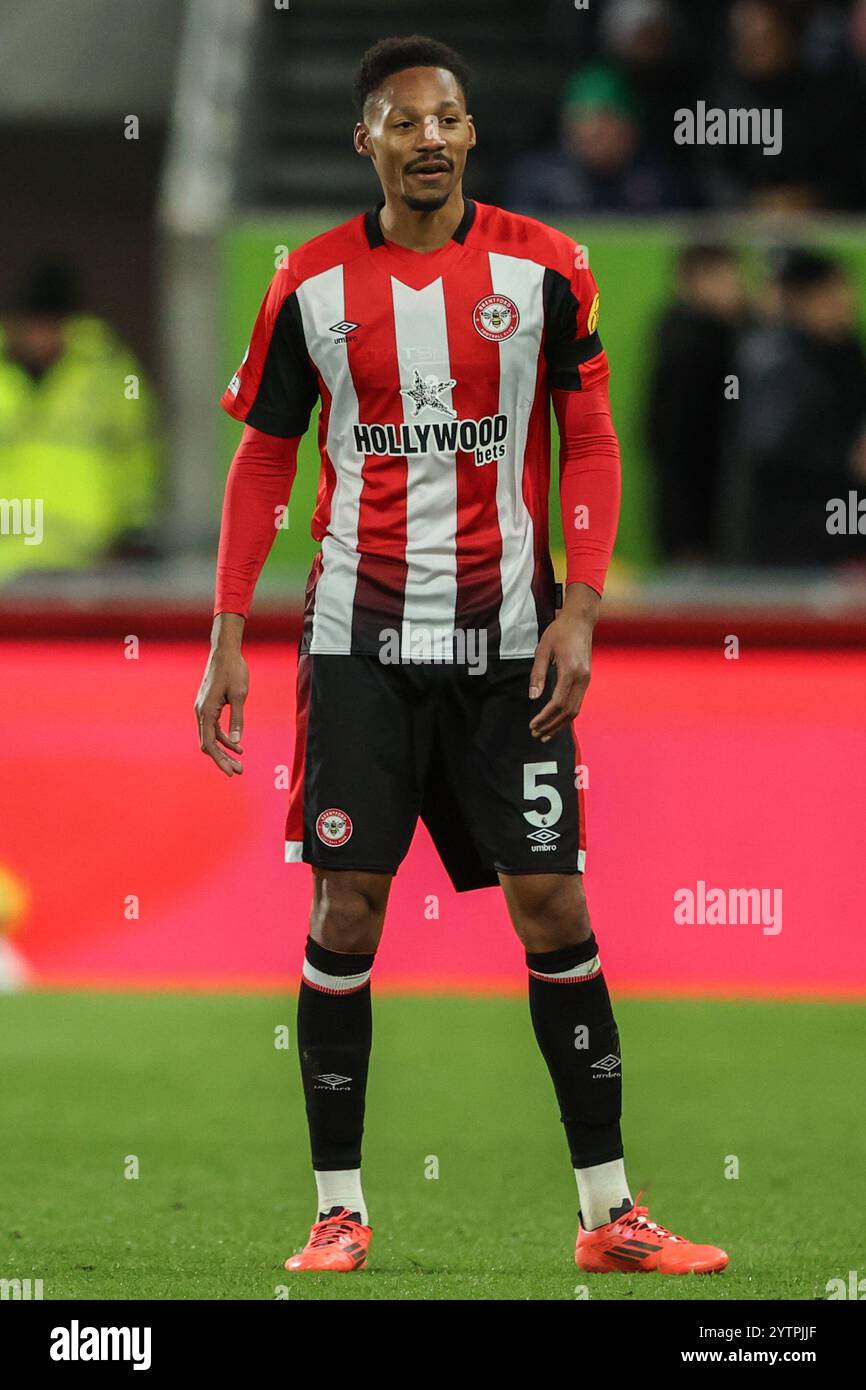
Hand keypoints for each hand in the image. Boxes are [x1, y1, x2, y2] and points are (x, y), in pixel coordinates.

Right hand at [195, 614, 247, 775]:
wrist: (225, 651)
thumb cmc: (233, 670)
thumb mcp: (240, 695)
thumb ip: (237, 719)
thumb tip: (237, 741)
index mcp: (206, 711)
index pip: (209, 743)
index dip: (219, 760)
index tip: (230, 772)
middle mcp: (200, 711)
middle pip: (208, 743)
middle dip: (222, 758)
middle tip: (238, 771)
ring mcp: (203, 708)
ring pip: (211, 736)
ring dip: (225, 749)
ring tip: (239, 762)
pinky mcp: (208, 705)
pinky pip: (214, 727)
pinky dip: (224, 737)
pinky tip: (237, 745)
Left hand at [528, 583, 598, 740]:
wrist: (580, 620)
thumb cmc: (559, 632)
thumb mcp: (543, 650)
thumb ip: (537, 674)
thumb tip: (533, 697)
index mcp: (570, 671)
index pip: (558, 703)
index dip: (545, 717)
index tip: (533, 725)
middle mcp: (582, 679)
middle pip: (568, 711)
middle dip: (552, 726)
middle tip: (536, 735)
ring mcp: (586, 680)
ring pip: (575, 710)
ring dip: (560, 724)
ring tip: (545, 733)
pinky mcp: (586, 679)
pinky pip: (578, 702)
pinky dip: (567, 715)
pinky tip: (556, 721)